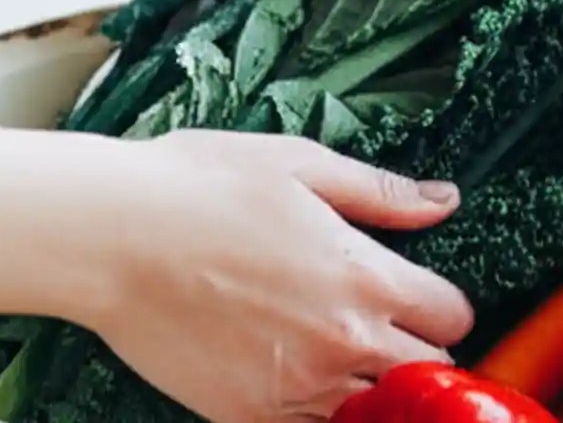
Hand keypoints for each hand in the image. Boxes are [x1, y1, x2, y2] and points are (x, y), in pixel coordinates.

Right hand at [81, 129, 473, 422]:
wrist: (109, 235)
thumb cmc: (200, 187)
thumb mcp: (300, 166)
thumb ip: (381, 193)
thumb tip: (444, 200)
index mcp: (365, 276)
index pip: (453, 315)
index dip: (443, 304)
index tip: (419, 295)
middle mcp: (343, 341)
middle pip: (430, 372)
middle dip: (420, 349)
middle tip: (385, 327)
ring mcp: (297, 388)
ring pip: (379, 412)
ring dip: (376, 389)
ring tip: (345, 357)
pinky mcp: (249, 415)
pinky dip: (321, 412)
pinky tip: (298, 377)